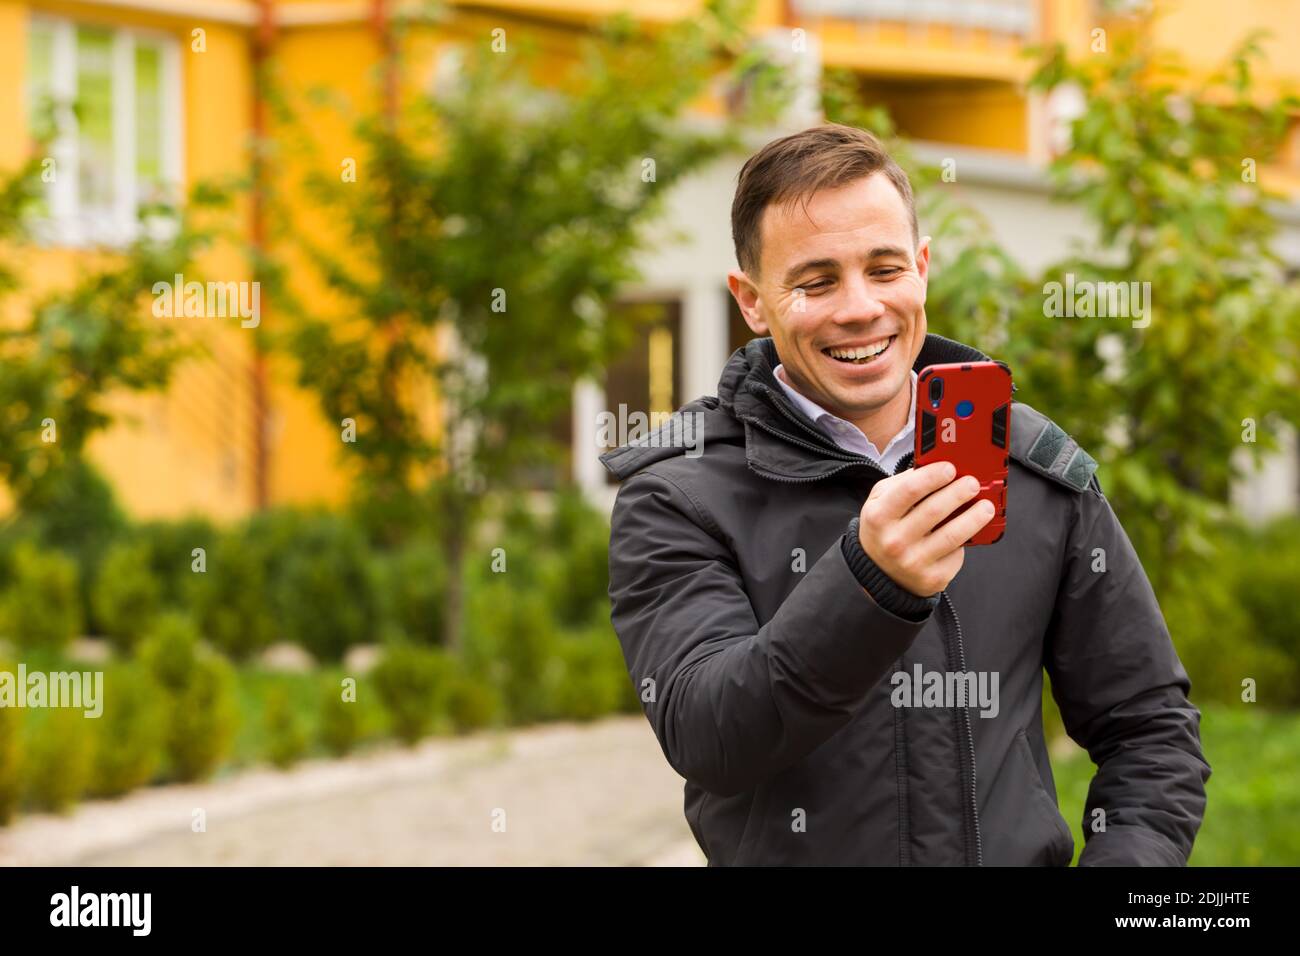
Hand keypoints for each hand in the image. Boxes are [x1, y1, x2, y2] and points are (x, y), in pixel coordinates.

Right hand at [856, 461, 994, 597]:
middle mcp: (894, 541)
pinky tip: (968, 531)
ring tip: (986, 506)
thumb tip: (937, 468)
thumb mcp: (880, 501)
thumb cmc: (884, 528)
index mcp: (879, 517)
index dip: (933, 476)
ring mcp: (913, 562)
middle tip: (973, 483)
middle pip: (934, 511)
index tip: (951, 468)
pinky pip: (956, 555)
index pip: (909, 491)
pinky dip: (965, 541)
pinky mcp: (932, 578)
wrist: (879, 572)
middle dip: (959, 493)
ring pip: (953, 535)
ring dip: (975, 517)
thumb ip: (904, 482)